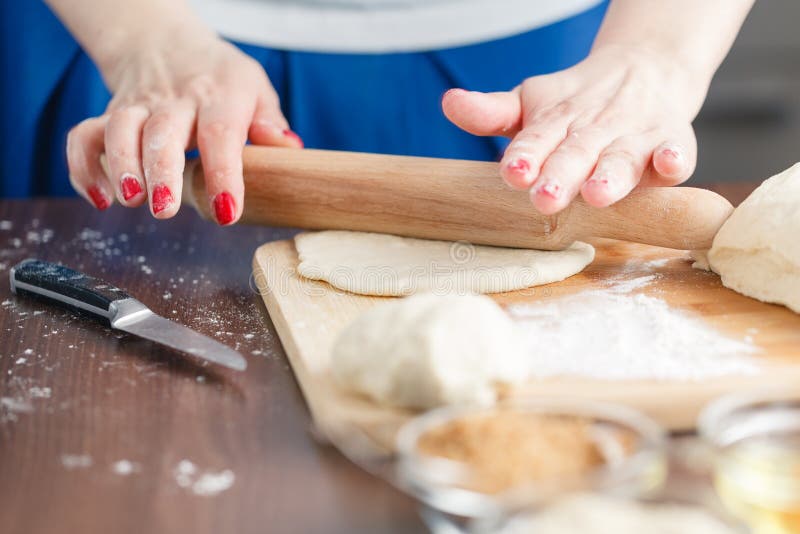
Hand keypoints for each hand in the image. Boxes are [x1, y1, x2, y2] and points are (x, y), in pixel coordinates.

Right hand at [66, 31, 300, 223]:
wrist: (166, 43)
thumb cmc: (220, 78)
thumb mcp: (255, 89)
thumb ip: (270, 123)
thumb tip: (291, 150)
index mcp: (219, 95)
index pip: (221, 133)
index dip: (223, 173)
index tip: (226, 212)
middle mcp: (175, 100)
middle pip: (162, 132)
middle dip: (160, 172)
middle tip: (164, 209)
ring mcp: (139, 106)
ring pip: (119, 130)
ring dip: (120, 167)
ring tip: (130, 200)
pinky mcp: (110, 114)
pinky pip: (84, 136)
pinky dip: (83, 167)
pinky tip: (100, 198)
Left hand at [442, 46, 702, 214]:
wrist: (644, 68)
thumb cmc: (577, 103)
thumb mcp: (532, 104)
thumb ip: (492, 113)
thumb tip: (449, 103)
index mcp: (555, 123)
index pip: (536, 138)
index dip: (525, 155)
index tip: (513, 171)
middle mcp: (592, 131)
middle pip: (575, 153)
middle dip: (561, 175)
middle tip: (545, 197)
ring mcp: (631, 137)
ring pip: (621, 158)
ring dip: (611, 175)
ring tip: (597, 193)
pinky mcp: (669, 142)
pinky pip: (674, 152)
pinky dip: (673, 159)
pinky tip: (669, 164)